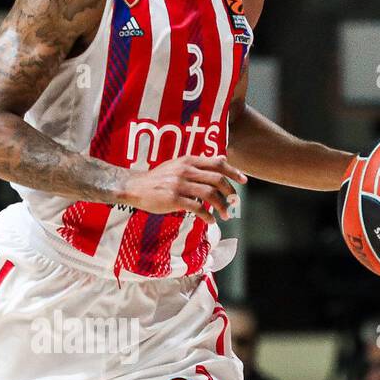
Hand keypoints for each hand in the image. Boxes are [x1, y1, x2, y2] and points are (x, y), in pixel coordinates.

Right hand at [121, 155, 247, 224]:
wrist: (135, 187)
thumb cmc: (158, 178)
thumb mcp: (178, 165)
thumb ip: (199, 164)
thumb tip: (221, 159)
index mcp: (188, 160)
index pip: (217, 163)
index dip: (233, 171)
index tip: (244, 180)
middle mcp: (186, 170)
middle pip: (217, 179)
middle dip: (230, 192)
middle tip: (234, 203)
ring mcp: (179, 184)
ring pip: (209, 194)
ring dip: (221, 206)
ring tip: (225, 215)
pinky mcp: (174, 199)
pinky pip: (197, 208)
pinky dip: (207, 215)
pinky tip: (211, 221)